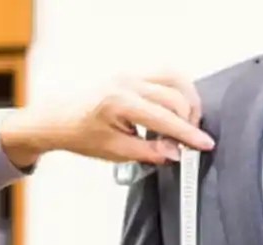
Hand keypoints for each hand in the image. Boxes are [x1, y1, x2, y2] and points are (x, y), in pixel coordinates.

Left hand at [0, 72, 215, 167]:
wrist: (58, 119)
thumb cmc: (80, 135)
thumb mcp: (115, 152)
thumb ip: (149, 153)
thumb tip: (175, 153)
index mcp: (120, 103)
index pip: (165, 118)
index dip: (188, 134)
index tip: (204, 144)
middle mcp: (127, 83)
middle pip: (175, 97)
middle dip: (188, 120)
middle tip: (185, 142)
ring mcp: (130, 74)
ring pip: (174, 79)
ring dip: (186, 102)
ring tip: (183, 124)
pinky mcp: (132, 73)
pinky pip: (164, 75)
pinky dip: (176, 92)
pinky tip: (174, 109)